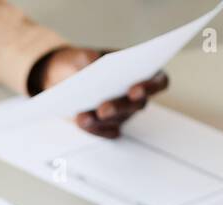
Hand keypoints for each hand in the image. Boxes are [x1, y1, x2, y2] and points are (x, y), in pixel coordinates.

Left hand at [31, 47, 168, 138]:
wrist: (64, 77)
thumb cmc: (82, 62)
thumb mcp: (81, 54)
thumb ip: (88, 57)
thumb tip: (91, 64)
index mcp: (141, 71)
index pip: (158, 82)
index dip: (151, 87)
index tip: (135, 89)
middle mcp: (136, 95)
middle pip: (137, 105)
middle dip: (120, 107)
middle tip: (103, 109)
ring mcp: (123, 113)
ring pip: (119, 119)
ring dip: (102, 120)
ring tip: (84, 117)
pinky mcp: (107, 127)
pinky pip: (104, 131)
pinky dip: (93, 128)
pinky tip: (81, 121)